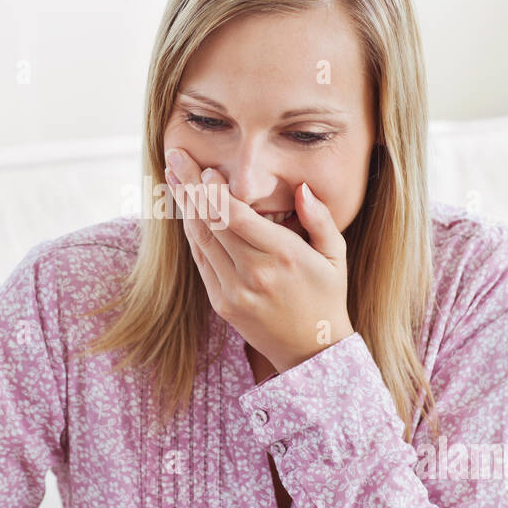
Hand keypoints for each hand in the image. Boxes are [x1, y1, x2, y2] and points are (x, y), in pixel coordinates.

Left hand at [165, 147, 353, 374]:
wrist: (311, 351)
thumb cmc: (327, 296)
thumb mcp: (335, 256)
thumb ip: (321, 219)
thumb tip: (302, 188)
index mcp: (284, 256)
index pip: (238, 217)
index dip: (216, 192)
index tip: (206, 170)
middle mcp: (254, 273)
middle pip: (212, 222)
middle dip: (190, 187)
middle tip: (175, 156)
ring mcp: (233, 290)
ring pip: (201, 240)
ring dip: (184, 205)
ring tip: (172, 176)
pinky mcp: (221, 303)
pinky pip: (201, 260)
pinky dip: (191, 232)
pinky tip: (185, 210)